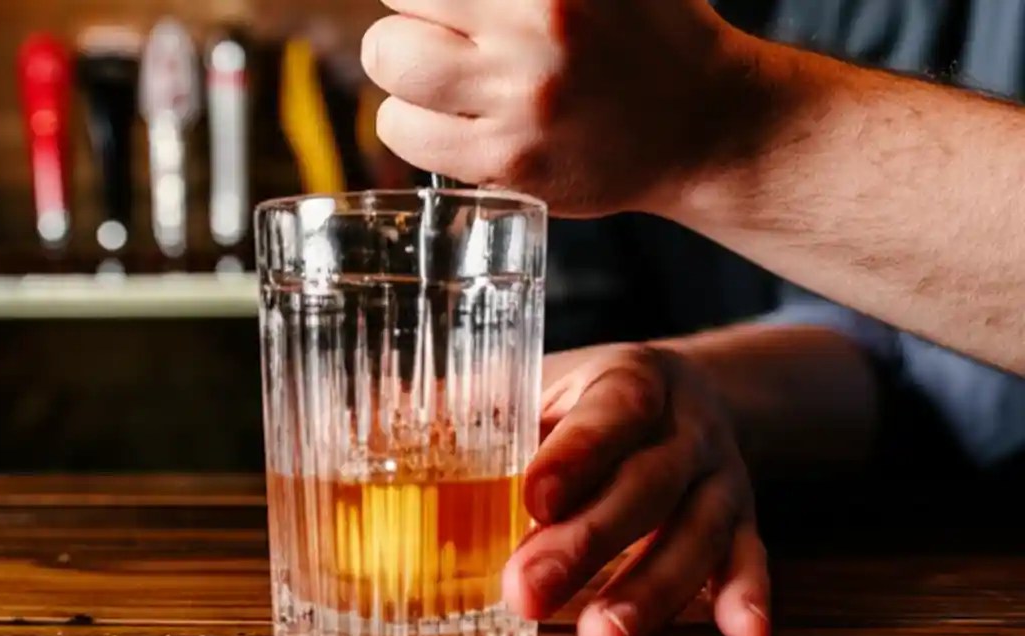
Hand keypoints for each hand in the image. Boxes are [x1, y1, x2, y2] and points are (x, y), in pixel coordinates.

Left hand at [360, 0, 761, 216]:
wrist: (703, 123)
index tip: (449, 8)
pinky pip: (403, 131)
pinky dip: (410, 123)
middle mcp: (536, 30)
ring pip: (389, 63)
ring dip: (402, 70)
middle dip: (411, 19)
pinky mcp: (506, 163)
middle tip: (441, 37)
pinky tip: (449, 121)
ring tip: (442, 79)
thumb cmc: (648, 33)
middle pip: (399, 0)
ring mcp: (518, 101)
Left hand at [502, 344, 770, 635]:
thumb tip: (373, 430)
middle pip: (646, 485)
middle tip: (528, 592)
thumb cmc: (586, 400)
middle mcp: (686, 427)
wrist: (687, 396)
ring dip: (652, 591)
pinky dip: (745, 593)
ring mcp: (721, 475)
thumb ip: (475, 413)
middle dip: (589, 542)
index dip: (574, 456)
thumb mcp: (538, 384)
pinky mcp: (743, 519)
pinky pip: (750, 556)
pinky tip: (743, 635)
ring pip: (697, 532)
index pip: (607, 415)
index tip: (531, 497)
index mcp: (630, 381)